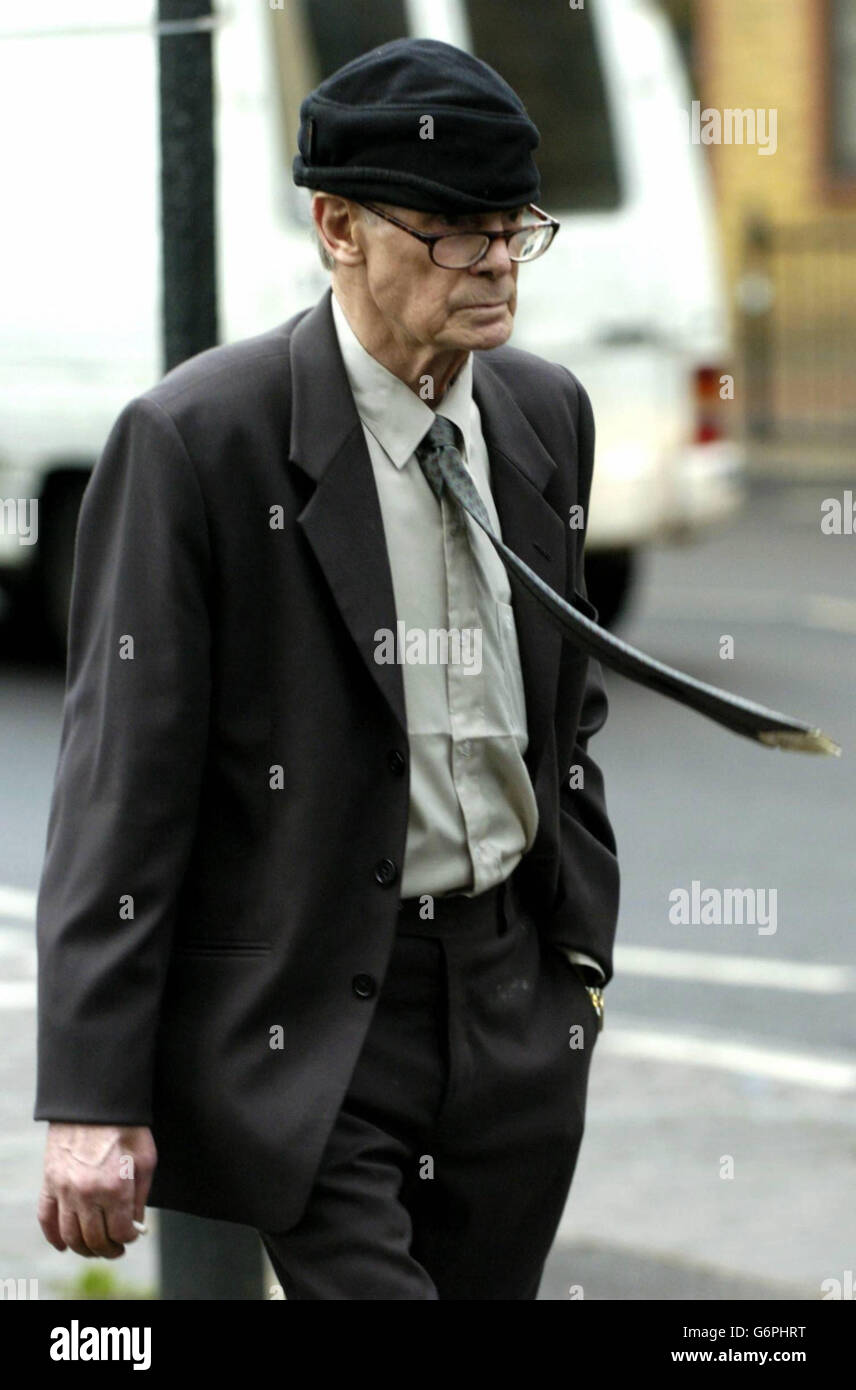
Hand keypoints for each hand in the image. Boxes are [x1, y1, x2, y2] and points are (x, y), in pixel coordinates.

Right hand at [37, 1123, 156, 1258]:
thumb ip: (141, 1195)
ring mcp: (64, 1189)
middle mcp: (87, 1193)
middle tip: (117, 1248)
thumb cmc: (126, 1125)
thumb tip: (135, 1222)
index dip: (129, 1238)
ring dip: (84, 1248)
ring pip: (71, 1236)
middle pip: (95, 1239)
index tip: (133, 1234)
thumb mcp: (146, 1158)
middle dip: (109, 1249)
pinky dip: (54, 1236)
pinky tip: (64, 1245)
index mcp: (115, 1187)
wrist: (94, 1100)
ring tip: (96, 1247)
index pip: (120, 1232)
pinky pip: (46, 1219)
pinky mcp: (49, 1182)